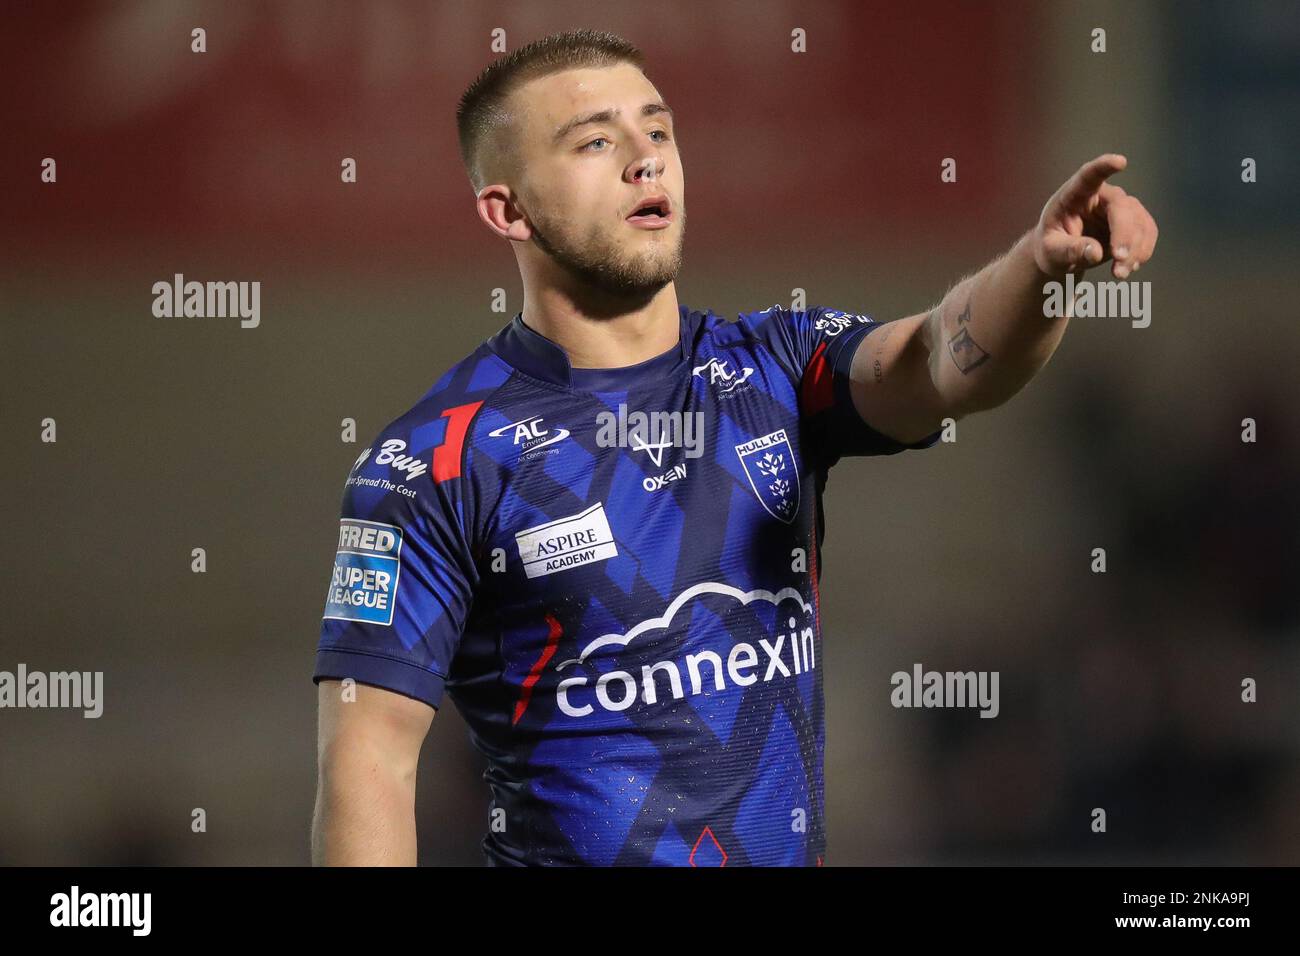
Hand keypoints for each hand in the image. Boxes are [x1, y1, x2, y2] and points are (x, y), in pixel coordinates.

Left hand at [1031, 153, 1158, 279]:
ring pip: (1139, 222)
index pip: (1089, 175)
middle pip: (1122, 207)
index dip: (1104, 167)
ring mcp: (1120, 207)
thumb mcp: (1051, 253)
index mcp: (1074, 195)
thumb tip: (1094, 252)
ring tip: (1119, 274)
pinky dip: (1142, 252)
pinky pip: (1148, 233)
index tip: (1120, 162)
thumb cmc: (1051, 247)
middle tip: (1119, 261)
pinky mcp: (1133, 222)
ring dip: (1134, 250)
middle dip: (1124, 235)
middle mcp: (1101, 195)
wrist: (1061, 254)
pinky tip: (1129, 267)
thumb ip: (1068, 250)